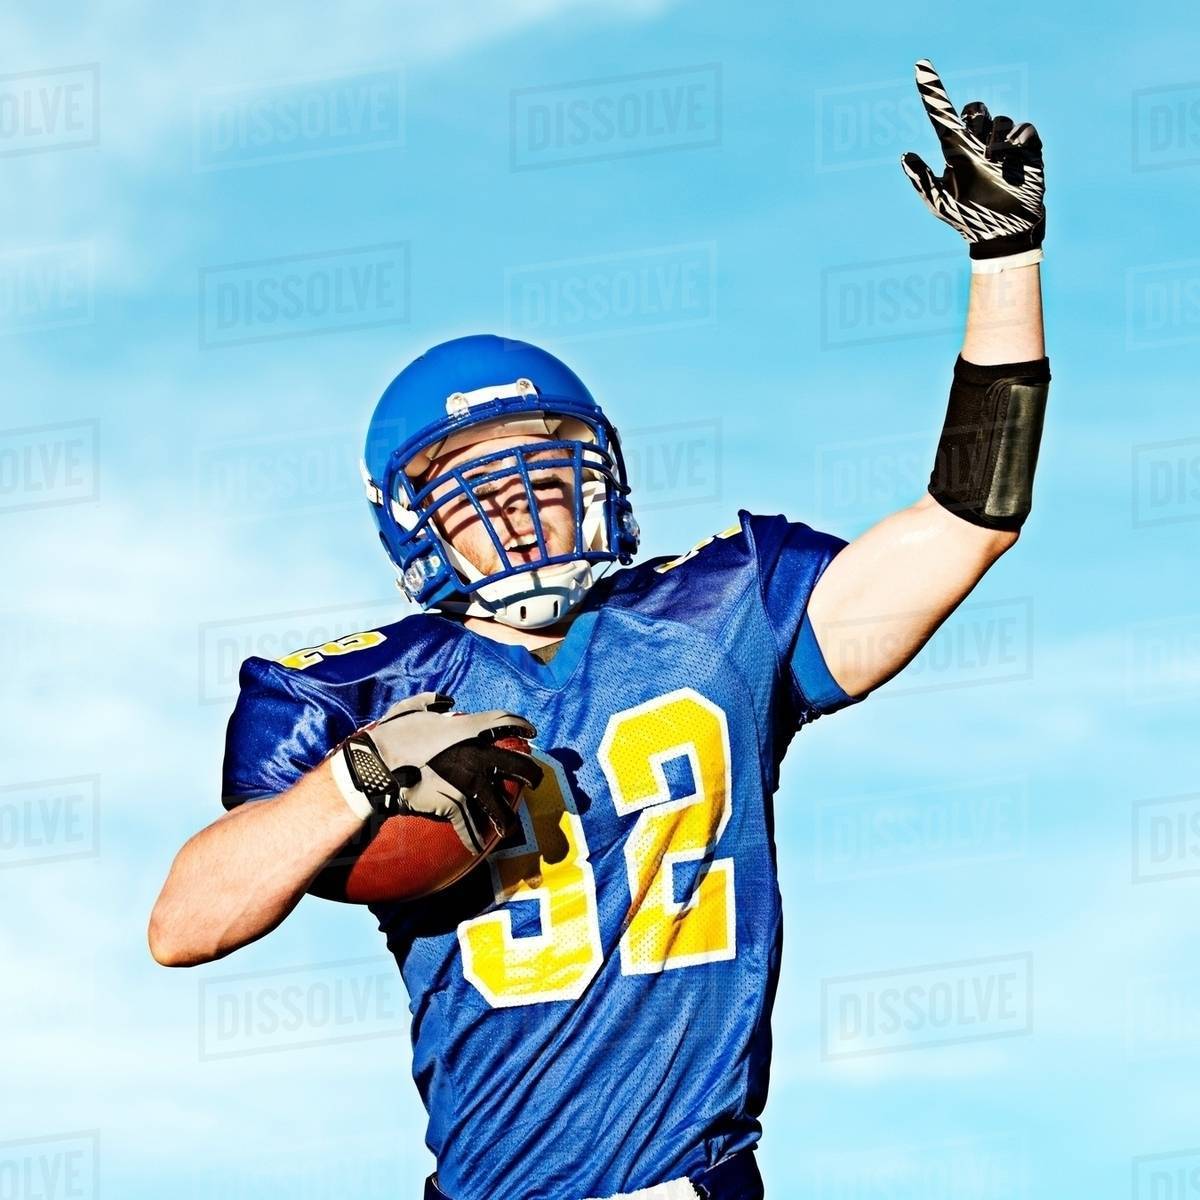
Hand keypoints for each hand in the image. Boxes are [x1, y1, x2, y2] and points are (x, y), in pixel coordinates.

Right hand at [339, 693, 542, 851]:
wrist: (378, 765)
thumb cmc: (392, 734)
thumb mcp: (411, 708)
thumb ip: (432, 702)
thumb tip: (447, 704)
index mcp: (468, 730)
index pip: (506, 723)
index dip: (522, 726)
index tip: (531, 733)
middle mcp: (476, 756)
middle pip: (517, 766)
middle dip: (531, 774)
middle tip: (536, 781)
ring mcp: (468, 783)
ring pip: (499, 804)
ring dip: (507, 817)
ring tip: (510, 826)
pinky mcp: (455, 805)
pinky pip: (469, 827)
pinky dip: (473, 840)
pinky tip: (478, 848)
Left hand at [901, 59, 1044, 264]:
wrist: (1001, 235)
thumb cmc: (967, 219)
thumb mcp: (939, 203)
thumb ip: (922, 180)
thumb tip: (904, 155)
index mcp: (955, 151)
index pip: (942, 116)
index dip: (932, 92)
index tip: (921, 67)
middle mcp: (978, 143)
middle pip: (975, 110)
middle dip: (973, 116)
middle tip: (971, 138)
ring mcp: (1004, 145)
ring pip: (1000, 119)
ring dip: (994, 136)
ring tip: (991, 160)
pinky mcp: (1028, 151)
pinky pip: (1024, 129)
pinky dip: (1017, 137)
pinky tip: (1010, 156)